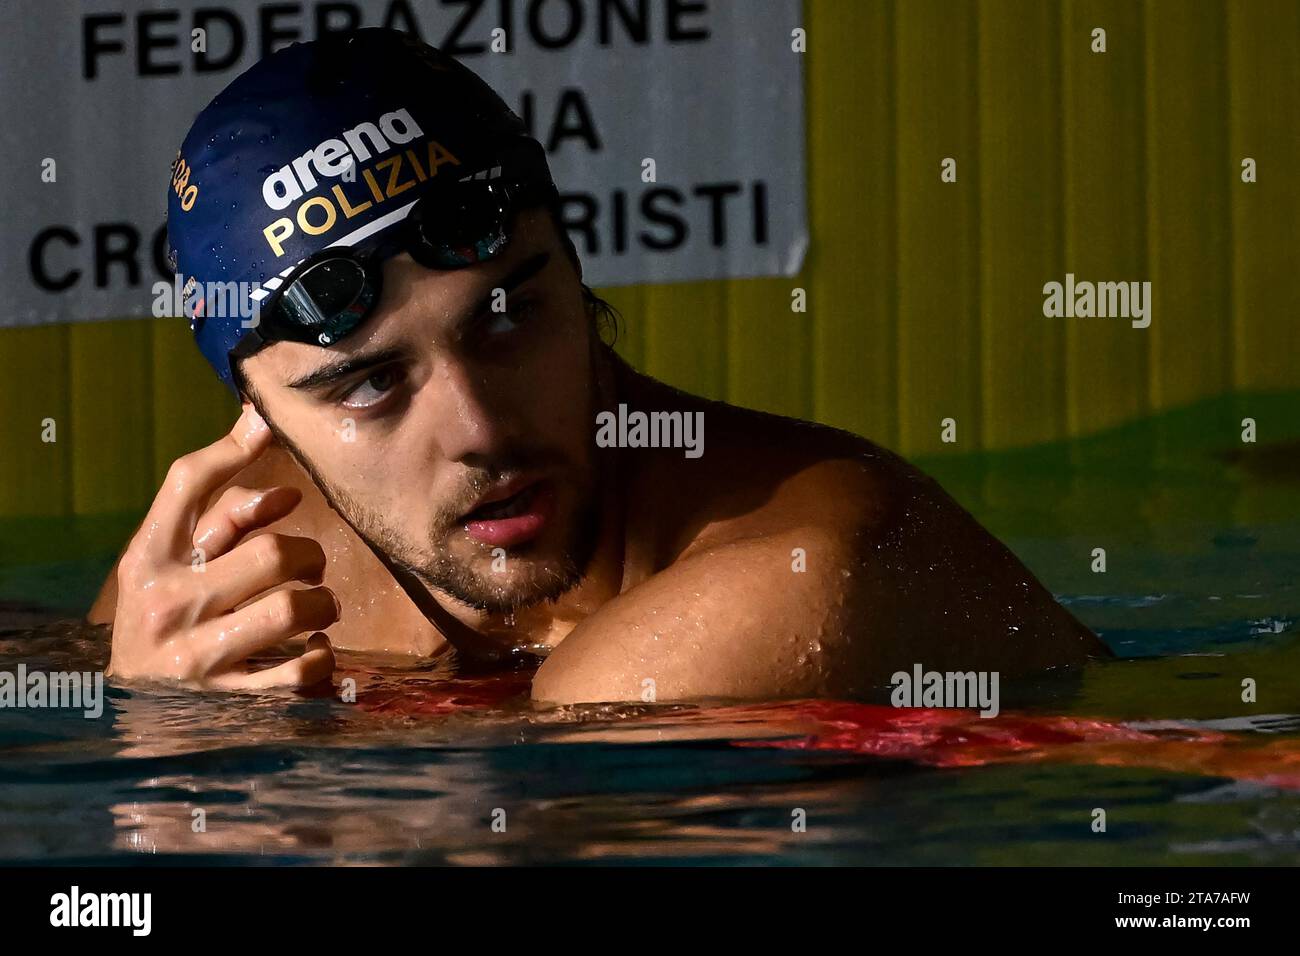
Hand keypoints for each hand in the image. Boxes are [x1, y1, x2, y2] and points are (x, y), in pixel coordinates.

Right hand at [107, 406, 337, 689]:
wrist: (125, 715)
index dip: (234, 447)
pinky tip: (314, 650)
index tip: (267, 424)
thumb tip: (288, 490)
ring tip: (319, 609)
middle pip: (272, 553)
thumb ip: (221, 522)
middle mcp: (168, 603)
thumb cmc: (163, 622)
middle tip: (309, 568)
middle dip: (309, 555)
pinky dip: (320, 659)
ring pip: (292, 610)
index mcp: (148, 558)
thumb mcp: (171, 567)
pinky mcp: (226, 701)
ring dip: (323, 605)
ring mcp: (197, 657)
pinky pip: (299, 673)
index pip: (188, 483)